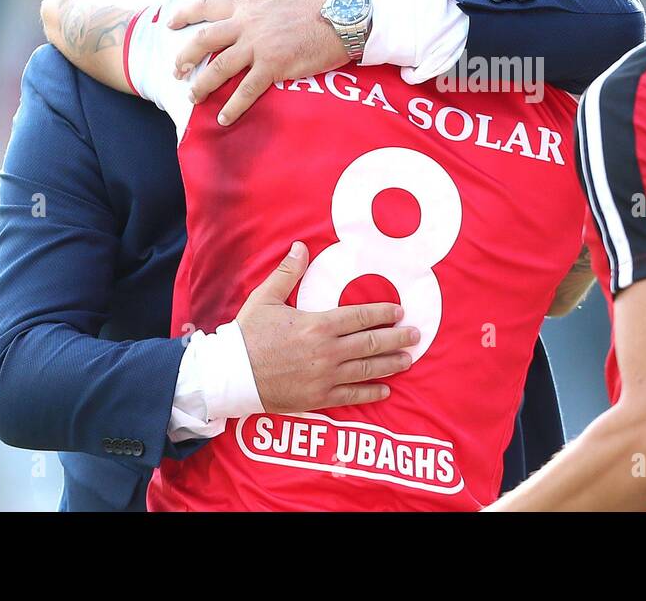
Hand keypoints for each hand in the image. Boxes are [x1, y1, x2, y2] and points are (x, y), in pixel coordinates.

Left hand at [166, 0, 348, 124]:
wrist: (341, 19)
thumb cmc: (317, 11)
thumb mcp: (281, 3)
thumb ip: (261, 13)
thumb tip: (253, 21)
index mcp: (249, 8)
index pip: (207, 4)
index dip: (185, 14)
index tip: (170, 22)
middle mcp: (248, 25)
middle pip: (205, 39)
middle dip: (185, 56)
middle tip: (175, 71)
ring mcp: (259, 46)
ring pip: (219, 67)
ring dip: (203, 85)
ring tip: (193, 98)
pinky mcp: (273, 66)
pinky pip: (247, 90)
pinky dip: (233, 106)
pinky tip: (225, 118)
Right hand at [235, 242, 418, 411]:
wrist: (230, 377)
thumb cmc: (247, 336)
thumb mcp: (265, 299)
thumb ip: (287, 273)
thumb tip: (300, 246)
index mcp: (318, 324)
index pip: (361, 316)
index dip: (383, 313)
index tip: (399, 311)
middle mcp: (328, 351)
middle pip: (372, 343)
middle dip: (397, 338)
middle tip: (416, 335)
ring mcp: (325, 376)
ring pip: (367, 369)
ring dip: (391, 364)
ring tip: (408, 360)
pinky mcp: (319, 397)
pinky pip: (352, 395)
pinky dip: (371, 393)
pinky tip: (385, 390)